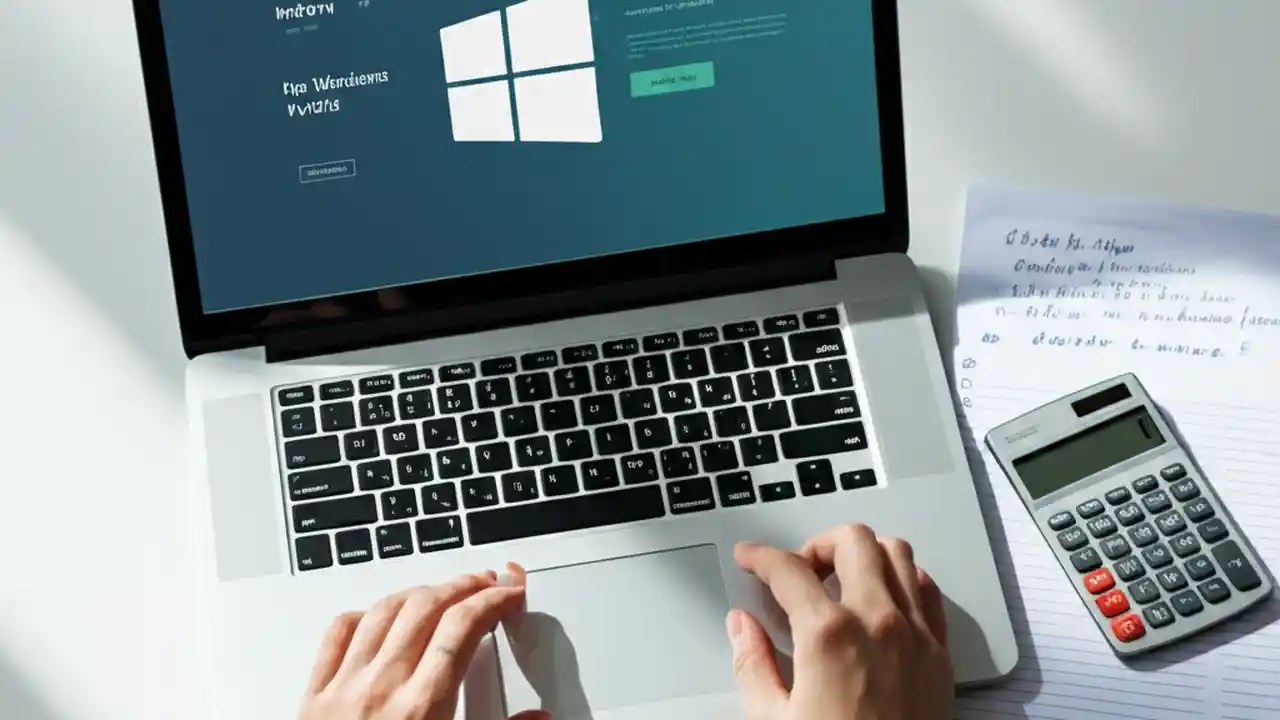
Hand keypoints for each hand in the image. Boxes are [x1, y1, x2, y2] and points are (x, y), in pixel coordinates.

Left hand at [299, 565, 547, 719]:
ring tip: (441, 591)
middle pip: (427, 607)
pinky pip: (337, 634)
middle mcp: (382, 688)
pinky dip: (363, 614)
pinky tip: (379, 615)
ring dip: (419, 591)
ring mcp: (344, 687)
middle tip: (484, 584)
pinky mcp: (313, 696)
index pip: (463, 627)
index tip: (508, 594)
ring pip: (384, 611)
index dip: (492, 600)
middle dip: (461, 586)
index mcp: (423, 707)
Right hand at [728, 524, 953, 719]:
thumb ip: (752, 664)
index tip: (751, 557)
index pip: (788, 569)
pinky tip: (881, 598)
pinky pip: (928, 590)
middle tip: (797, 569)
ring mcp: (915, 634)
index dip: (761, 556)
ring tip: (838, 578)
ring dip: (863, 554)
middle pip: (851, 541)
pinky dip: (902, 579)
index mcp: (828, 635)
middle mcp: (877, 622)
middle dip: (816, 544)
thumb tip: (742, 628)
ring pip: (896, 553)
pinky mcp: (939, 653)